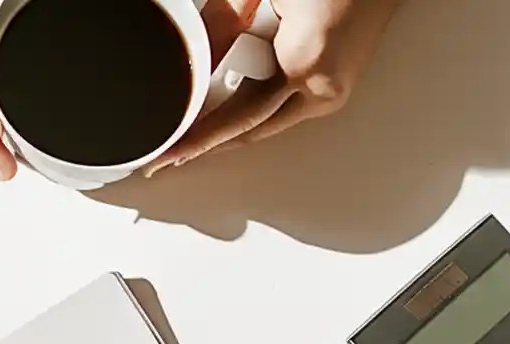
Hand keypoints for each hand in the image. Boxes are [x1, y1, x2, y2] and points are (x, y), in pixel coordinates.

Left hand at [145, 0, 398, 174]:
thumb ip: (224, 18)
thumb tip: (196, 53)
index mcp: (304, 64)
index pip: (236, 119)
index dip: (200, 141)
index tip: (171, 158)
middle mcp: (322, 88)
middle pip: (249, 127)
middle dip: (210, 138)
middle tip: (174, 154)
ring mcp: (333, 92)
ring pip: (265, 119)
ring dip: (233, 118)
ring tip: (197, 125)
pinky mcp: (337, 87)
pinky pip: (283, 107)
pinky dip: (255, 103)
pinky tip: (231, 98)